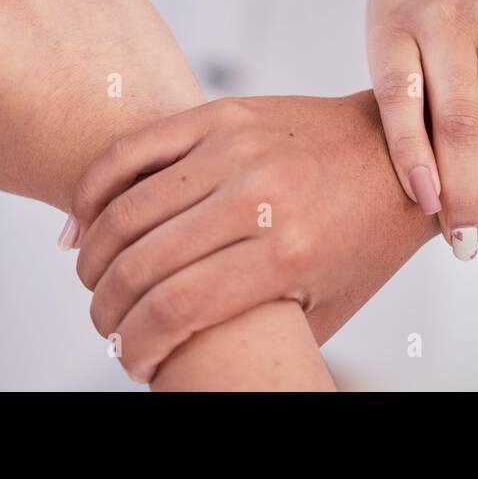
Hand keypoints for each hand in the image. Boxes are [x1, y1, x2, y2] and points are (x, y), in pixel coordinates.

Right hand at [67, 94, 434, 381]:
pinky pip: (134, 150)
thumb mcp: (325, 307)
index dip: (136, 346)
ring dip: (93, 256)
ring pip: (127, 209)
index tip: (130, 361)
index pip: (176, 310)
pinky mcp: (221, 115)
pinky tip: (83, 224)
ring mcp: (236, 149)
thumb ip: (262, 334)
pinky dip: (94, 189)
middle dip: (107, 307)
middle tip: (104, 323)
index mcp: (286, 254)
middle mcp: (257, 197)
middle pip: (142, 262)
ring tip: (92, 281)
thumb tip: (194, 362)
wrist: (394, 155)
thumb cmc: (360, 240)